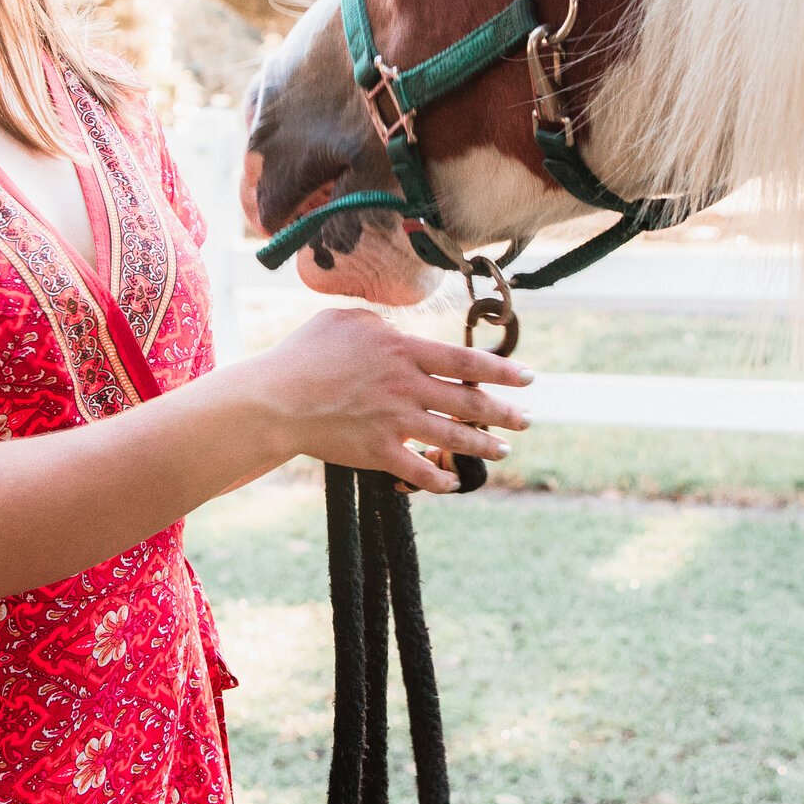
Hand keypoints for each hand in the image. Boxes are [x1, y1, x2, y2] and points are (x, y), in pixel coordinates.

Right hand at [226, 308, 533, 492]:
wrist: (275, 399)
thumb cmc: (304, 354)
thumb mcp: (343, 320)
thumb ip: (378, 322)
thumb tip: (398, 328)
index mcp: (402, 350)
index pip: (466, 362)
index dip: (502, 371)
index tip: (528, 377)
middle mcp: (406, 386)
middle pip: (469, 403)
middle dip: (505, 413)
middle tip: (528, 420)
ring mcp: (394, 421)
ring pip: (453, 438)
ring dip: (484, 446)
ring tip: (504, 451)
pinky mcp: (378, 451)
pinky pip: (420, 471)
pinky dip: (441, 480)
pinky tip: (454, 483)